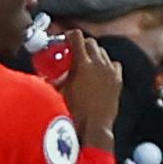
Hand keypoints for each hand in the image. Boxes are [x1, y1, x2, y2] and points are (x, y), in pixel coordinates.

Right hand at [61, 32, 122, 149]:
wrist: (93, 128)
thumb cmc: (73, 111)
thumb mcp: (59, 90)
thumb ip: (54, 78)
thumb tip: (45, 74)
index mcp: (82, 63)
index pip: (77, 37)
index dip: (70, 35)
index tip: (66, 38)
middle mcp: (99, 63)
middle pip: (91, 43)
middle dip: (82, 45)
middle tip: (75, 52)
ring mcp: (110, 71)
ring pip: (103, 53)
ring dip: (94, 54)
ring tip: (87, 63)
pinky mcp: (118, 80)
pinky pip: (114, 64)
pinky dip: (107, 65)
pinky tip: (101, 72)